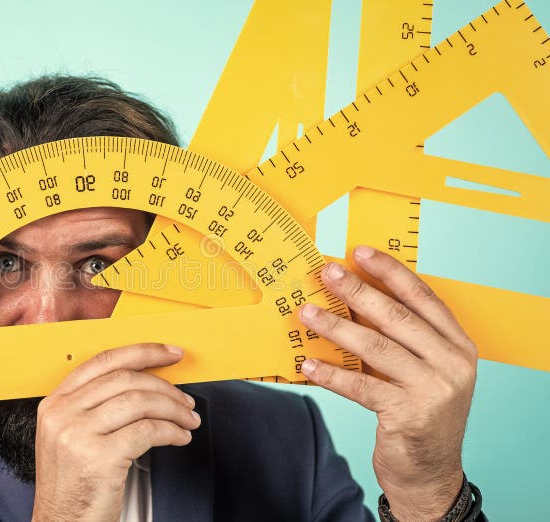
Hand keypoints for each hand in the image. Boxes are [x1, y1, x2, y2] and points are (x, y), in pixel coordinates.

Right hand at [31, 343, 199, 521]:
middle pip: (125, 378)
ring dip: (173, 409)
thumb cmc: (72, 487)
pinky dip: (171, 431)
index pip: (103, 361)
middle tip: (185, 398)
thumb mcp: (71, 437)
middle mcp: (62, 414)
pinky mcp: (98, 457)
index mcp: (54, 403)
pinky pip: (148, 431)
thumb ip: (96, 407)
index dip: (142, 352)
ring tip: (187, 420)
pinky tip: (179, 437)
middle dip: (165, 385)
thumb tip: (147, 383)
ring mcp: (77, 434)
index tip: (169, 353)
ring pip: (140, 401)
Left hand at [298, 245, 476, 520]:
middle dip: (357, 291)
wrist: (430, 471)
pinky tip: (307, 364)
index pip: (422, 297)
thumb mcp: (422, 369)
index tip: (360, 252)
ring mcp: (433, 390)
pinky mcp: (409, 415)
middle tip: (326, 273)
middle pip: (397, 317)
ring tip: (306, 313)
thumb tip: (351, 298)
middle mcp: (452, 363)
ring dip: (336, 327)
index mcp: (457, 344)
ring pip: (377, 347)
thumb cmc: (419, 411)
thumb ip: (400, 337)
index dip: (390, 272)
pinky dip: (332, 374)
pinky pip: (362, 387)